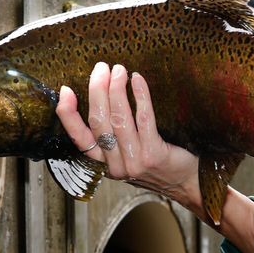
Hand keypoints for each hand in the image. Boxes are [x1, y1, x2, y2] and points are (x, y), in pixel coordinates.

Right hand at [55, 62, 201, 208]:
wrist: (188, 184)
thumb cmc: (160, 164)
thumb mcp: (129, 156)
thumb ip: (114, 137)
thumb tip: (104, 96)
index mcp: (104, 164)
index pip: (79, 138)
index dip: (69, 114)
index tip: (65, 90)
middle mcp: (115, 165)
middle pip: (98, 122)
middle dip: (97, 91)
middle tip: (101, 68)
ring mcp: (134, 161)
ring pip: (118, 119)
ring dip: (116, 90)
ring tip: (119, 70)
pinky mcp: (153, 154)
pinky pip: (143, 119)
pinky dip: (139, 96)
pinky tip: (137, 80)